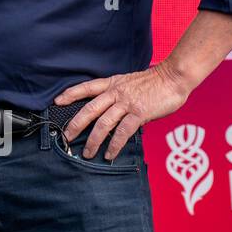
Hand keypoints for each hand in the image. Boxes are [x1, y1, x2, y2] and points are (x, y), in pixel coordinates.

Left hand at [54, 61, 192, 159]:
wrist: (174, 77)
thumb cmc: (155, 82)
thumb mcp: (130, 84)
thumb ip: (119, 97)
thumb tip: (112, 114)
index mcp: (112, 84)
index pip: (86, 88)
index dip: (70, 94)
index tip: (57, 102)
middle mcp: (116, 93)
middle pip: (89, 109)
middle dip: (75, 125)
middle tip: (66, 137)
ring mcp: (127, 103)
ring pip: (103, 123)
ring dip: (93, 141)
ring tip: (87, 153)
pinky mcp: (139, 113)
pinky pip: (123, 132)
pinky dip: (114, 144)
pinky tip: (109, 154)